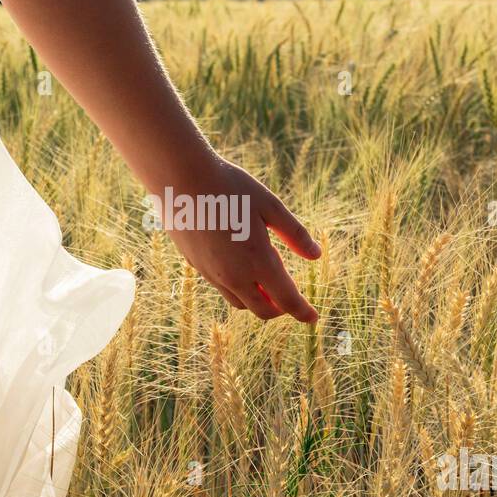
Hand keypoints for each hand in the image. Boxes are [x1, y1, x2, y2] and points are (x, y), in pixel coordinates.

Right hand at [152, 158, 320, 321]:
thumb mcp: (269, 205)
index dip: (303, 312)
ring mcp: (211, 274)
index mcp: (258, 261)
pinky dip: (237, 286)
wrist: (179, 179)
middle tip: (289, 297)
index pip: (286, 300)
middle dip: (280, 309)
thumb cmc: (229, 187)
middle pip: (262, 310)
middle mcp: (234, 275)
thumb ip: (294, 234)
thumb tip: (316, 255)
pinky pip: (222, 287)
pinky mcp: (196, 266)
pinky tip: (239, 265)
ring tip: (265, 281)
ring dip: (257, 299)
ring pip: (240, 302)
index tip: (313, 318)